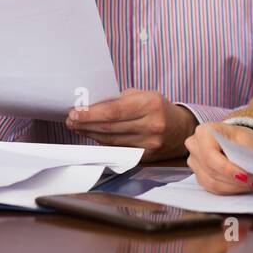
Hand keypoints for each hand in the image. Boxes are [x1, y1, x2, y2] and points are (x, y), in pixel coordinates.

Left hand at [65, 89, 196, 160]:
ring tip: (77, 127)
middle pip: (110, 127)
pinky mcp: (146, 156)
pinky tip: (94, 136)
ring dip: (91, 134)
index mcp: (150, 104)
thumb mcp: (143, 95)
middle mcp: (151, 125)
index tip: (74, 112)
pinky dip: (104, 142)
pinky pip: (118, 149)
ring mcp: (150, 143)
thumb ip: (119, 100)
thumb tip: (90, 106)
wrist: (181, 129)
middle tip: (70, 120)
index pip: (114, 111)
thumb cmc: (158, 108)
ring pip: (111, 141)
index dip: (91, 114)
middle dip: (86, 124)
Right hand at [183, 122, 252, 194]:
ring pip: (212, 182)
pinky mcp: (198, 174)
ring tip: (252, 184)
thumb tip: (247, 172)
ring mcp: (194, 161)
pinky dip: (229, 189)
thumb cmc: (239, 137)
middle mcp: (194, 145)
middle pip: (211, 170)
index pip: (210, 155)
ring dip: (234, 187)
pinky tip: (242, 186)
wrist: (234, 140)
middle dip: (234, 180)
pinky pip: (212, 188)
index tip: (245, 176)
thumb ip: (244, 155)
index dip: (227, 169)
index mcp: (204, 131)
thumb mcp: (246, 139)